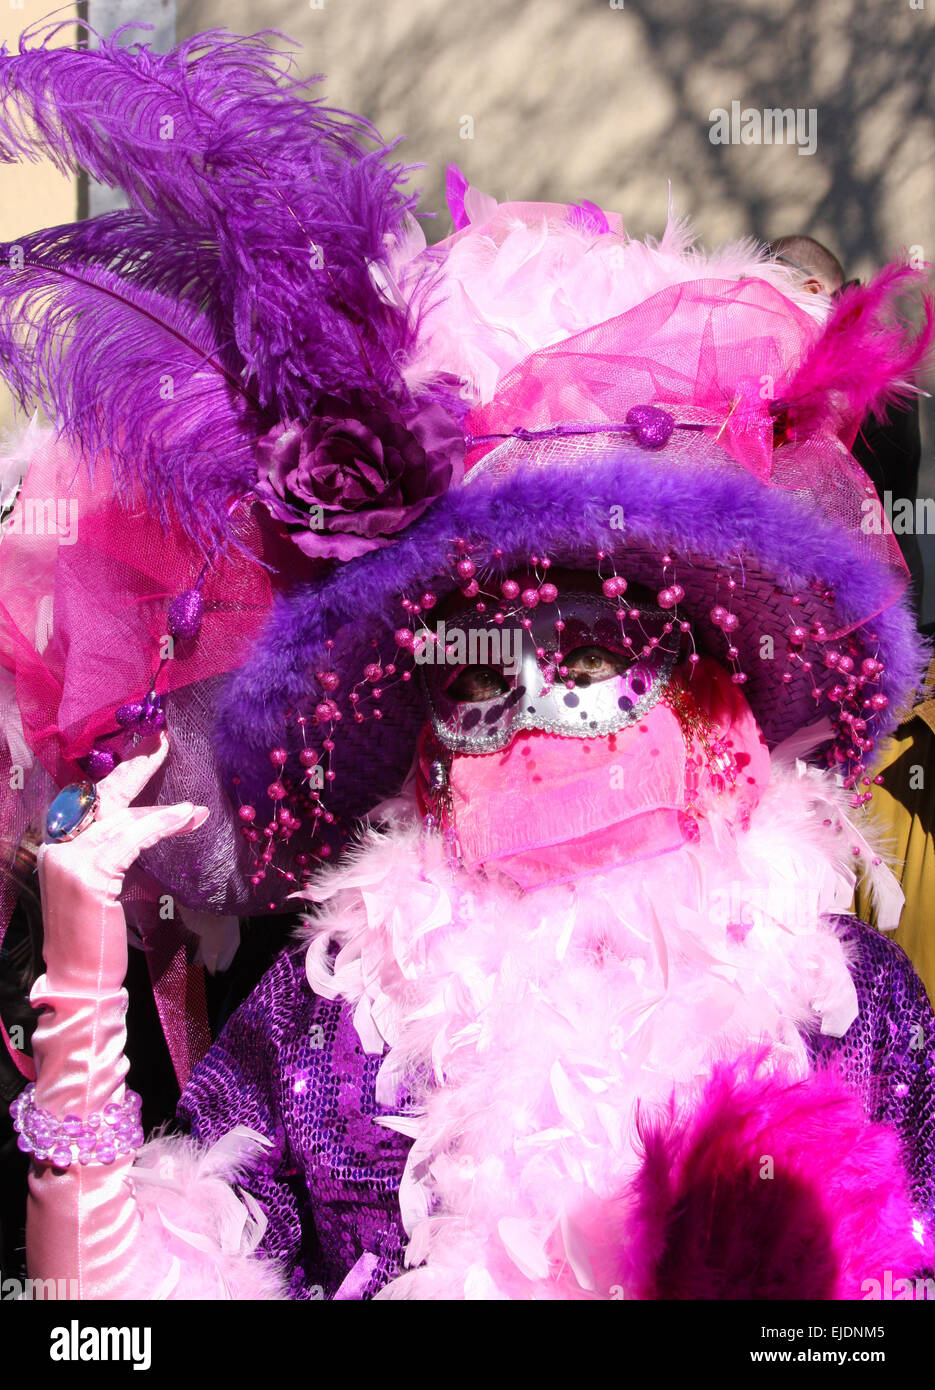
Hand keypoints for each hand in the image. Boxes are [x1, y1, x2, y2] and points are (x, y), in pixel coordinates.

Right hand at [37, 732, 208, 990]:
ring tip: (195, 807)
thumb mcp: (105, 886)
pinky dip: (160, 824)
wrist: (78, 981)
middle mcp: (56, 846)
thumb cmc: (95, 939)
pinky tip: (185, 817)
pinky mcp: (87, 873)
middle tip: (163, 740)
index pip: (94, 802)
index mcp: (58, 845)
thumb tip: (157, 821)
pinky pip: (132, 838)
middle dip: (135, 767)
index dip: (123, 776)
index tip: (149, 750)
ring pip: (122, 817)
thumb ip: (118, 852)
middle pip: (103, 797)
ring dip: (163, 810)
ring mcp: (67, 858)